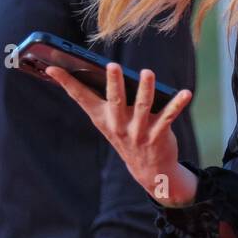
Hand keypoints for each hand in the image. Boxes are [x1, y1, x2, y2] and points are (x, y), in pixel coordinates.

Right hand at [46, 63, 196, 204]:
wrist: (150, 171)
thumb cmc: (128, 136)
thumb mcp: (111, 122)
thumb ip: (105, 98)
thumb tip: (99, 69)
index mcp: (102, 118)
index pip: (81, 97)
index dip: (66, 82)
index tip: (52, 68)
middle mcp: (118, 125)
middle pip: (115, 100)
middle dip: (114, 83)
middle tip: (112, 65)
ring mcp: (138, 131)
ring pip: (142, 106)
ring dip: (145, 89)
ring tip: (147, 73)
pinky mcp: (158, 135)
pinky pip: (168, 117)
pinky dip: (177, 104)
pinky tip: (186, 93)